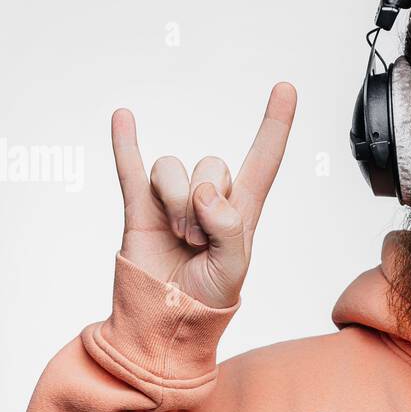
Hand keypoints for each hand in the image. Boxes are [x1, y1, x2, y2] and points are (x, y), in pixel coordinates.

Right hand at [111, 83, 296, 308]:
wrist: (165, 323)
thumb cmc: (207, 301)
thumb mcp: (234, 270)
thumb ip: (229, 229)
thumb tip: (205, 193)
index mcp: (242, 211)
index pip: (264, 159)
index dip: (275, 124)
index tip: (286, 88)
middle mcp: (209, 199)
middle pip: (210, 164)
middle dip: (202, 204)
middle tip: (198, 241)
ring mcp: (172, 201)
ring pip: (173, 168)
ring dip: (173, 201)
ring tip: (177, 237)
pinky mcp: (140, 208)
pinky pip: (131, 168)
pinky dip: (126, 144)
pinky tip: (123, 118)